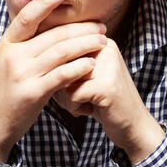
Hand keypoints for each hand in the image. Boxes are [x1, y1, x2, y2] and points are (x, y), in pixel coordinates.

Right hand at [0, 0, 107, 162]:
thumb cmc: (4, 93)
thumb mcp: (8, 63)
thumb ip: (25, 45)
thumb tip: (48, 25)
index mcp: (7, 45)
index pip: (28, 16)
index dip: (46, 1)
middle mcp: (13, 56)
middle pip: (53, 34)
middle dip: (81, 28)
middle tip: (100, 25)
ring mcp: (22, 74)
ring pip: (61, 52)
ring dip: (85, 45)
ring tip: (102, 42)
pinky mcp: (32, 93)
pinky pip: (61, 75)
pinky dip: (79, 67)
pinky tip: (91, 64)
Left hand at [53, 35, 164, 164]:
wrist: (133, 124)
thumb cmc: (101, 101)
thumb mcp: (84, 77)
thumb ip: (65, 63)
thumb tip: (34, 56)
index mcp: (99, 41)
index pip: (60, 47)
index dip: (57, 71)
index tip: (72, 84)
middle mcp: (105, 47)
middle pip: (60, 63)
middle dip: (60, 85)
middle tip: (73, 97)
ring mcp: (107, 65)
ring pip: (63, 79)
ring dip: (66, 98)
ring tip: (82, 103)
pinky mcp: (106, 85)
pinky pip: (71, 94)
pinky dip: (74, 107)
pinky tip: (89, 110)